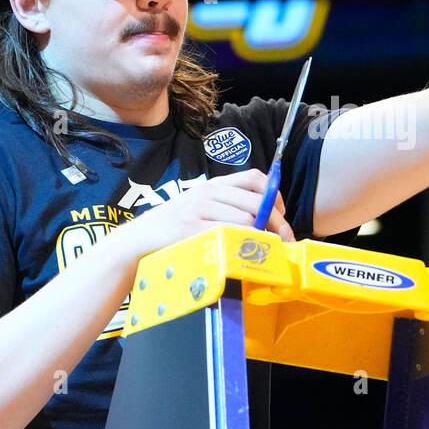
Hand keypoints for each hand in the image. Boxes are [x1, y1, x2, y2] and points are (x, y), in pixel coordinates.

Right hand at [120, 168, 295, 257]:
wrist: (142, 236)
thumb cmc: (177, 223)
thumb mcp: (201, 204)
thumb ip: (228, 204)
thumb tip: (265, 214)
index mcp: (214, 184)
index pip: (254, 177)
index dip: (274, 193)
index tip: (282, 212)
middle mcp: (208, 192)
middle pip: (256, 201)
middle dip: (277, 221)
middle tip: (285, 238)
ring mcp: (199, 210)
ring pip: (246, 219)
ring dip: (263, 235)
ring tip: (268, 247)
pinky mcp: (192, 229)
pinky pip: (229, 234)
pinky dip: (244, 243)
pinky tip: (249, 251)